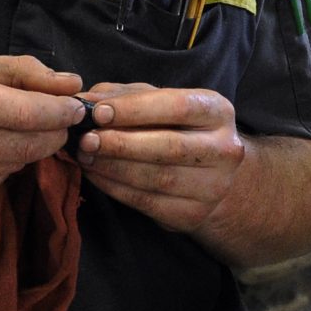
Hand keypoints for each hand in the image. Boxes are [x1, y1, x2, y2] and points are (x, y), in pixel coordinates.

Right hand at [0, 54, 87, 214]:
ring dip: (28, 149)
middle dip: (53, 132)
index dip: (60, 110)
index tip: (75, 106)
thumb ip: (19, 71)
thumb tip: (71, 84)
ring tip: (15, 131)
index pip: (25, 111)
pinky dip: (2, 168)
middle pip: (26, 144)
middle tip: (59, 120)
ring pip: (14, 166)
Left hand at [71, 82, 247, 236]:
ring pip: (157, 178)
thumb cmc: (174, 128)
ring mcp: (213, 186)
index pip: (178, 107)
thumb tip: (86, 101)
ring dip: (113, 168)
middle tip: (86, 140)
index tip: (99, 113)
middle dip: (122, 143)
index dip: (136, 110)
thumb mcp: (155, 101)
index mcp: (218, 111)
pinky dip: (115, 188)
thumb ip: (123, 96)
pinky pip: (147, 201)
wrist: (206, 175)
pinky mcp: (193, 214)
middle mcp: (225, 149)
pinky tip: (96, 175)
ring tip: (85, 157)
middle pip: (170, 147)